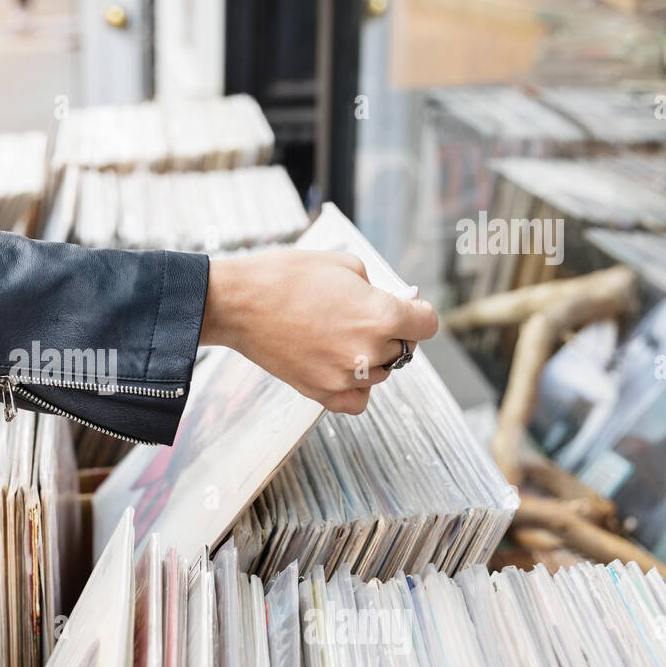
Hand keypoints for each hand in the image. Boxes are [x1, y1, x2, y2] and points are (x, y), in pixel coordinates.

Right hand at [199, 249, 438, 413]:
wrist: (239, 303)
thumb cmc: (288, 276)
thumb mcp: (346, 265)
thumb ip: (381, 287)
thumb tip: (403, 303)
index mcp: (380, 315)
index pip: (427, 324)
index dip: (418, 312)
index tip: (408, 308)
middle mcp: (368, 351)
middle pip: (404, 348)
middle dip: (391, 331)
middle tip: (359, 315)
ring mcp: (345, 376)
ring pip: (382, 373)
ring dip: (372, 357)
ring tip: (340, 335)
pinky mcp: (321, 392)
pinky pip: (358, 401)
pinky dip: (357, 386)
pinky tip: (343, 367)